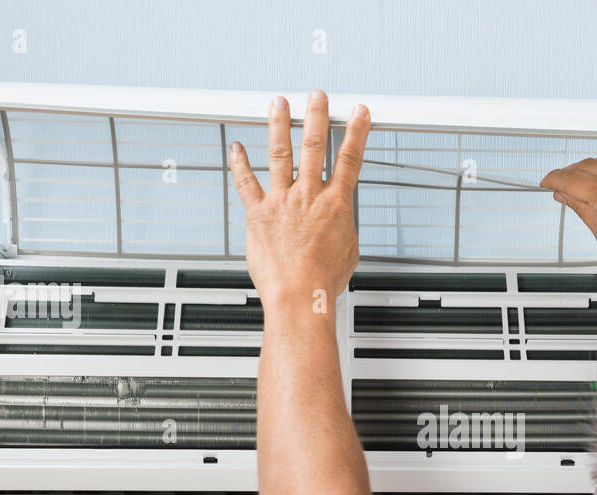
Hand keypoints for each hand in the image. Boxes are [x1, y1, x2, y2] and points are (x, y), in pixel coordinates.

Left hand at [228, 90, 370, 305]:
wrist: (300, 294)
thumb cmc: (322, 281)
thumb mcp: (348, 251)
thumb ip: (343, 228)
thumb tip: (340, 222)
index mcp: (335, 205)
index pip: (350, 159)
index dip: (356, 132)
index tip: (359, 114)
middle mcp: (308, 196)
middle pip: (314, 145)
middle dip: (317, 116)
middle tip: (317, 97)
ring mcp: (282, 201)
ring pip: (280, 153)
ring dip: (279, 125)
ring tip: (279, 104)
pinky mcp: (258, 213)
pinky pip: (246, 183)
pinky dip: (239, 163)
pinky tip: (237, 148)